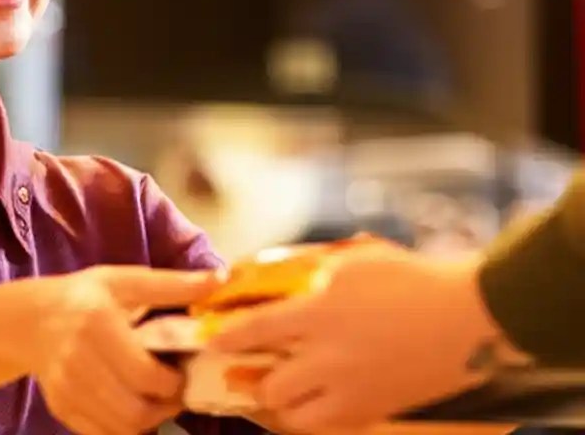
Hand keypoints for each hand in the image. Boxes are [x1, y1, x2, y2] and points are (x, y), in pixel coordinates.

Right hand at [31, 266, 219, 434]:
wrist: (32, 319)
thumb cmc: (86, 297)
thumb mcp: (126, 281)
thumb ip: (173, 285)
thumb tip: (220, 279)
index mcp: (98, 325)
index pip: (147, 376)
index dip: (175, 384)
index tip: (183, 372)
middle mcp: (78, 361)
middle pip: (136, 411)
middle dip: (166, 408)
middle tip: (174, 392)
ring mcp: (67, 389)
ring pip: (121, 430)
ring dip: (149, 422)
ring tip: (156, 401)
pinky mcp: (61, 408)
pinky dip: (124, 429)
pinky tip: (132, 408)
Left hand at [207, 247, 509, 432]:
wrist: (469, 317)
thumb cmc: (411, 279)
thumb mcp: (352, 260)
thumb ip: (306, 267)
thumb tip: (267, 273)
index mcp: (321, 313)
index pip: (254, 330)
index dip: (224, 337)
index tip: (210, 340)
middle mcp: (331, 358)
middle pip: (269, 387)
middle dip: (254, 380)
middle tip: (250, 370)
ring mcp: (354, 389)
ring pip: (296, 418)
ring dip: (283, 405)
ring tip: (283, 390)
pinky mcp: (376, 410)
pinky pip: (330, 426)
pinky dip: (316, 416)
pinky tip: (317, 399)